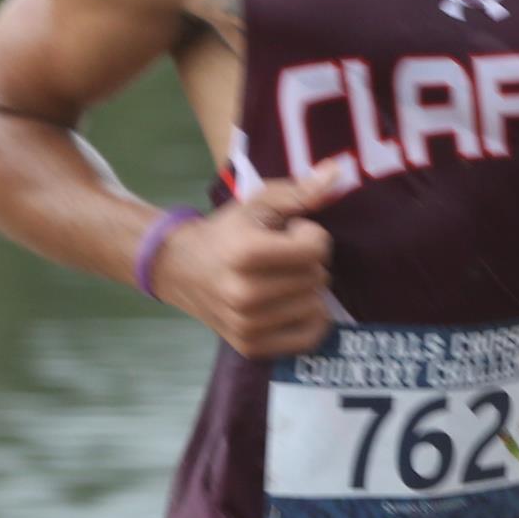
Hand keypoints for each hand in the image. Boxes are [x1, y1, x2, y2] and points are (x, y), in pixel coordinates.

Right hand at [150, 162, 339, 359]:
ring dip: (307, 289)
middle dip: (308, 262)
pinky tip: (291, 302)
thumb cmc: (227, 231)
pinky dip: (310, 318)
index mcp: (246, 253)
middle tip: (281, 257)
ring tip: (279, 278)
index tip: (289, 232)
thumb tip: (338, 170)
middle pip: (318, 276)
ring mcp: (247, 325)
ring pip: (316, 305)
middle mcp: (245, 294)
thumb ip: (301, 190)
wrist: (180, 269)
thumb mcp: (259, 203)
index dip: (310, 234)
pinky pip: (310, 337)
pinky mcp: (251, 346)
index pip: (317, 248)